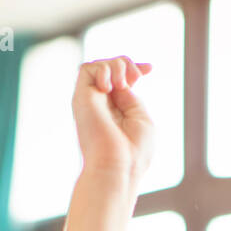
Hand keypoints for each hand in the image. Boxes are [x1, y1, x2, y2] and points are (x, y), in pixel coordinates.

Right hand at [72, 57, 154, 180]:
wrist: (118, 166)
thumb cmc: (134, 150)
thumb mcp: (141, 119)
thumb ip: (131, 98)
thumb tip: (121, 82)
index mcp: (117, 112)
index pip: (121, 81)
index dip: (134, 69)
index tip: (150, 68)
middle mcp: (101, 105)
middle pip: (110, 70)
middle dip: (126, 64)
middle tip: (136, 78)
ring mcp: (90, 101)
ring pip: (98, 66)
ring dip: (116, 65)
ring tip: (124, 83)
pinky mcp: (80, 97)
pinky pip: (86, 69)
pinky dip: (103, 69)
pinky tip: (111, 86)